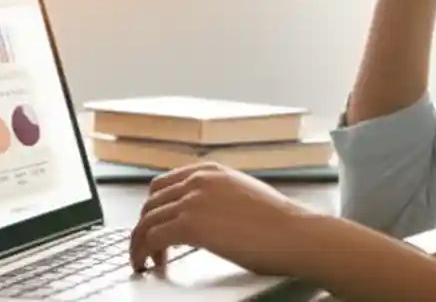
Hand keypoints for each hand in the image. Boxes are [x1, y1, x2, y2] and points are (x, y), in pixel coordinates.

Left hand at [128, 162, 315, 275]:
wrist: (296, 233)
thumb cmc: (281, 223)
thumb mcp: (245, 195)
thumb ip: (220, 198)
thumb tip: (208, 216)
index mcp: (210, 170)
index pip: (165, 184)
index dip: (155, 207)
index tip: (153, 224)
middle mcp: (197, 180)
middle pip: (152, 202)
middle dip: (145, 226)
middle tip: (148, 247)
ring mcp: (192, 200)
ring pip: (147, 220)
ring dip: (140, 242)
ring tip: (143, 261)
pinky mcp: (190, 224)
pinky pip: (152, 238)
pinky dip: (143, 252)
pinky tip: (147, 264)